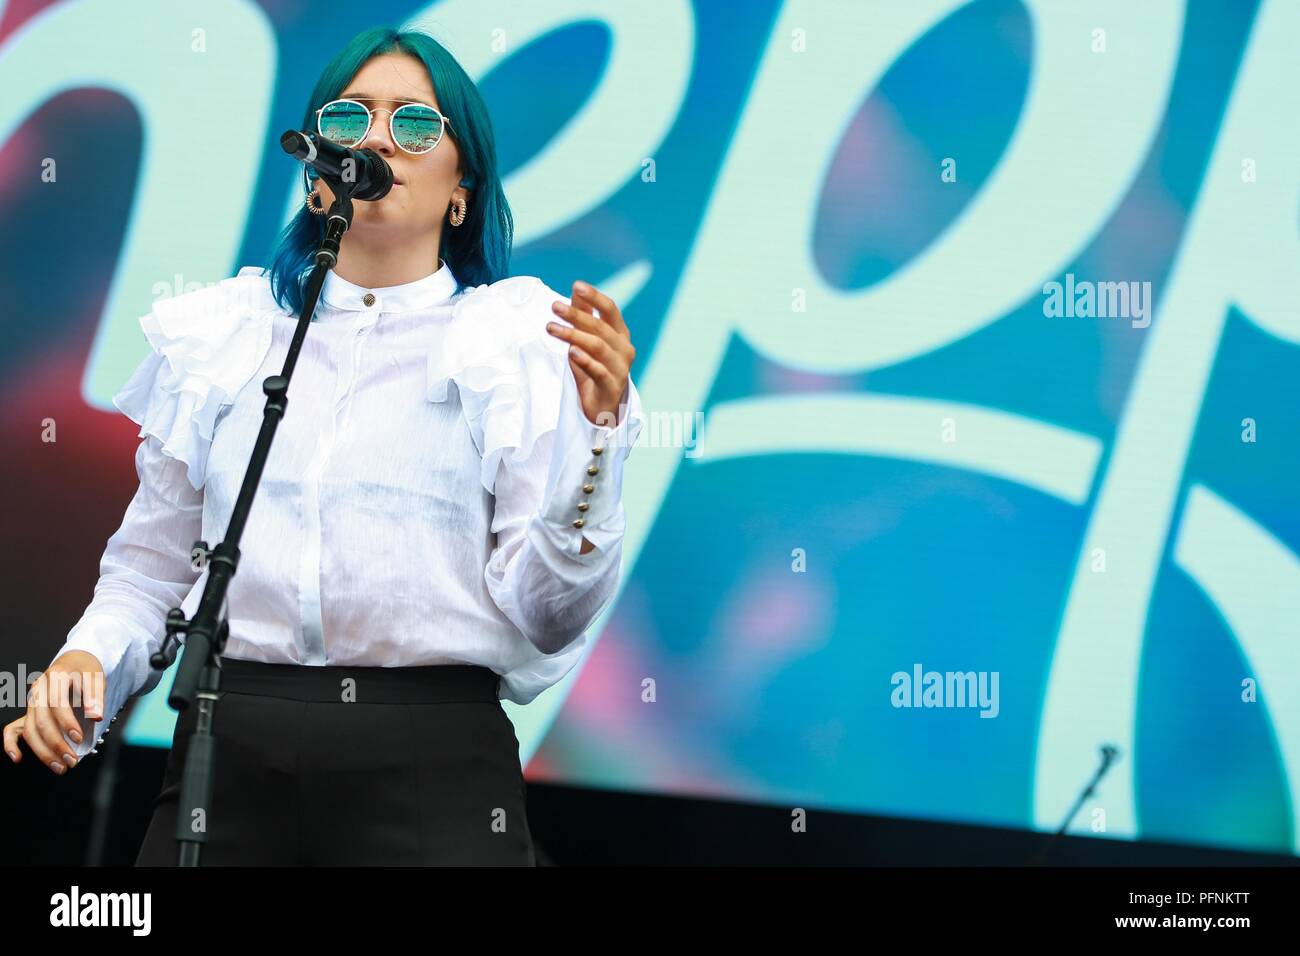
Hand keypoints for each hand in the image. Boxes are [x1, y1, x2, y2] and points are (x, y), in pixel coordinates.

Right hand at [4, 650, 104, 774]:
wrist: (75, 662)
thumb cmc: (86, 671)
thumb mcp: (97, 678)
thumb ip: (96, 697)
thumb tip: (96, 717)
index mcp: (55, 678)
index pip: (56, 703)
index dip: (66, 722)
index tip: (78, 737)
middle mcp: (38, 691)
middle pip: (40, 721)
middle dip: (56, 744)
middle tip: (72, 761)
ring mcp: (31, 702)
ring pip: (29, 730)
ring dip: (42, 751)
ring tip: (61, 767)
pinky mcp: (29, 711)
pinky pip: (13, 728)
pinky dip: (11, 743)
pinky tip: (18, 758)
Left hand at [546, 281, 635, 427]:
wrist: (605, 406)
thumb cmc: (596, 368)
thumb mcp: (589, 339)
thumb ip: (584, 315)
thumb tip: (577, 287)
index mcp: (620, 333)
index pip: (610, 309)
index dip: (595, 297)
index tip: (577, 285)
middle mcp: (624, 348)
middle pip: (600, 327)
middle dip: (576, 315)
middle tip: (554, 307)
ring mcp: (621, 368)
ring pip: (598, 347)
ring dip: (573, 335)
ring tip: (551, 328)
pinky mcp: (612, 387)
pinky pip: (599, 371)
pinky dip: (585, 361)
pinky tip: (572, 352)